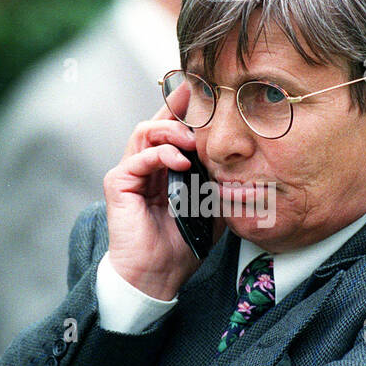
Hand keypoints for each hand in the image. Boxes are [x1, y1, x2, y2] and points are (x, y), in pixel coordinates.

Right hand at [103, 85, 219, 299]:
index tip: (211, 91)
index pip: (176, 127)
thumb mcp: (212, 206)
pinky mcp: (118, 183)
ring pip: (146, 131)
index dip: (189, 108)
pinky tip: (181, 162)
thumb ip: (221, 182)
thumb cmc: (182, 243)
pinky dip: (161, 154)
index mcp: (167, 166)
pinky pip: (139, 157)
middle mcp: (146, 163)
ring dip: (172, 131)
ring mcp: (130, 171)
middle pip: (159, 120)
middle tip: (203, 100)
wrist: (157, 274)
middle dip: (180, 105)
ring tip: (195, 140)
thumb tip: (248, 163)